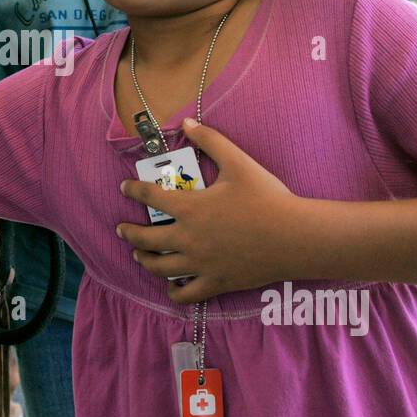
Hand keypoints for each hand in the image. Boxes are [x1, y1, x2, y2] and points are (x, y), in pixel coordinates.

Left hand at [116, 118, 307, 303]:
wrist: (294, 236)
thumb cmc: (267, 197)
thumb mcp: (238, 161)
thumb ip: (210, 140)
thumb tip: (187, 122)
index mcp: (190, 208)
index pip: (150, 197)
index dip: (133, 190)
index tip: (124, 188)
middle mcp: (188, 239)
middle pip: (146, 239)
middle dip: (129, 233)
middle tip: (122, 229)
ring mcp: (200, 264)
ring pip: (160, 268)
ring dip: (145, 260)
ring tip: (139, 255)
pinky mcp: (216, 283)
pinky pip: (186, 294)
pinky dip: (173, 291)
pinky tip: (170, 287)